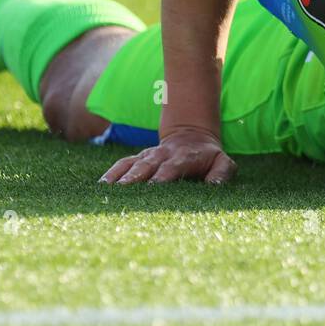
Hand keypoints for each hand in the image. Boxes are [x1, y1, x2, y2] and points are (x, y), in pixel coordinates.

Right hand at [100, 126, 236, 184]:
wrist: (191, 135)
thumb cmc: (209, 156)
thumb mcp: (223, 162)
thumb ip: (221, 174)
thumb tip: (214, 186)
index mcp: (184, 158)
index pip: (172, 168)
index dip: (162, 177)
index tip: (153, 187)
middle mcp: (163, 156)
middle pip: (147, 166)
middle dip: (135, 177)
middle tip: (123, 190)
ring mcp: (148, 156)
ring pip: (132, 164)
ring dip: (119, 176)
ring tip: (107, 189)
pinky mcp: (138, 159)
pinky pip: (123, 164)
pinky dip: (112, 173)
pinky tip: (101, 186)